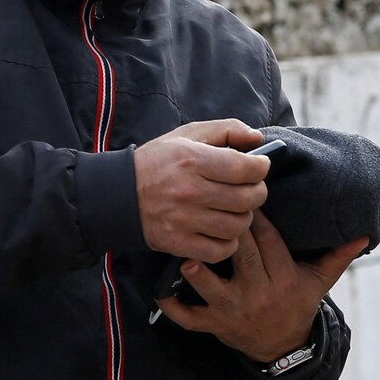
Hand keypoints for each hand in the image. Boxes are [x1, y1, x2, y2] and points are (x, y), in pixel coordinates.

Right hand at [136, 119, 269, 262]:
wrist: (118, 194)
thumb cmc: (159, 162)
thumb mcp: (187, 135)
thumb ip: (226, 130)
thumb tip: (257, 139)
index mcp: (193, 160)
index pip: (246, 169)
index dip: (261, 168)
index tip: (258, 167)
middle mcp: (190, 191)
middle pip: (247, 199)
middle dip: (256, 192)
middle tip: (249, 188)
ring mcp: (184, 220)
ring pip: (238, 226)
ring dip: (243, 217)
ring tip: (233, 208)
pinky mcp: (179, 243)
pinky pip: (221, 250)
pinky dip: (228, 242)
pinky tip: (221, 229)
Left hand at [158, 212, 364, 362]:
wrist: (281, 348)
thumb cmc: (298, 304)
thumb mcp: (320, 281)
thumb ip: (339, 256)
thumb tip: (365, 233)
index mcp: (284, 279)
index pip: (271, 243)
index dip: (258, 219)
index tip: (246, 195)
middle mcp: (259, 294)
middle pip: (242, 257)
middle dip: (228, 231)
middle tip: (211, 204)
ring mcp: (234, 312)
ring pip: (211, 288)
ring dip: (196, 270)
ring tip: (184, 247)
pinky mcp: (215, 325)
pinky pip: (190, 318)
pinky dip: (173, 305)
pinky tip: (160, 288)